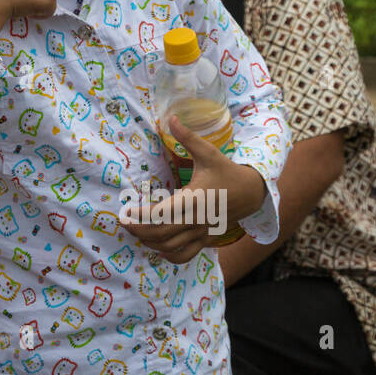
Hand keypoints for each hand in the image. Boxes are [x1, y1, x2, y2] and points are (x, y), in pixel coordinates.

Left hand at [122, 115, 263, 263]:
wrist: (251, 193)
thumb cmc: (225, 171)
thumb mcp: (208, 152)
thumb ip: (188, 137)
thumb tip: (171, 118)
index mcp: (193, 199)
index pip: (161, 214)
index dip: (140, 216)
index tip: (126, 210)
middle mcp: (195, 219)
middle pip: (161, 234)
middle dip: (138, 231)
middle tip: (124, 222)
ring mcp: (201, 232)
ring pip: (170, 247)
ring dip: (150, 243)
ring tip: (137, 232)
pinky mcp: (205, 239)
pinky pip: (185, 255)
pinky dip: (169, 255)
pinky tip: (158, 248)